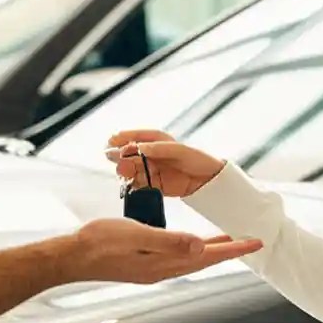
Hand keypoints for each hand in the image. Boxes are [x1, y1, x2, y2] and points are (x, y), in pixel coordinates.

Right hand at [62, 218, 261, 283]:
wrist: (72, 256)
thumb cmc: (100, 242)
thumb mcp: (136, 234)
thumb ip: (168, 240)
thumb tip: (199, 244)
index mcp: (163, 264)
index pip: (207, 256)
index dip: (233, 248)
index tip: (255, 242)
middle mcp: (161, 270)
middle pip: (203, 259)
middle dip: (228, 250)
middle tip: (250, 241)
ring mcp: (152, 269)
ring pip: (191, 259)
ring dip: (211, 249)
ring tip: (227, 240)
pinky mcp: (143, 265)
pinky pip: (176, 258)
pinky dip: (191, 249)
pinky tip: (191, 243)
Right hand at [104, 129, 225, 197]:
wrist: (210, 181)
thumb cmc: (197, 159)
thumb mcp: (178, 150)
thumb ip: (157, 149)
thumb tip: (137, 148)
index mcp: (158, 141)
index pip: (137, 137)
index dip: (124, 137)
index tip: (112, 139)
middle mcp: (152, 154)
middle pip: (130, 154)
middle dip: (120, 155)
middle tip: (112, 157)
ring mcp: (152, 170)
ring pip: (132, 169)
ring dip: (125, 170)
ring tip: (122, 171)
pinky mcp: (154, 185)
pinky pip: (139, 183)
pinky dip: (133, 184)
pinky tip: (129, 183)